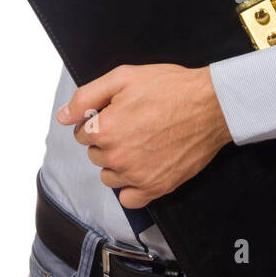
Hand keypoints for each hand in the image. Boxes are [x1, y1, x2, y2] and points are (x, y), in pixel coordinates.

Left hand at [57, 64, 233, 209]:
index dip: (97, 120)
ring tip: (140, 142)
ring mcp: (137, 176)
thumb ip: (86, 96)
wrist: (212, 105)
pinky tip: (142, 167)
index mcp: (105, 130)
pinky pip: (128, 199)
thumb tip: (63, 116)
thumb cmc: (171, 87)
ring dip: (117, 163)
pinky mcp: (156, 188)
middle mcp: (117, 157)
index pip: (80, 133)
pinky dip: (131, 186)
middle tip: (132, 123)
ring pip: (108, 176)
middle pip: (94, 154)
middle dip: (107, 140)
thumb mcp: (123, 77)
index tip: (116, 113)